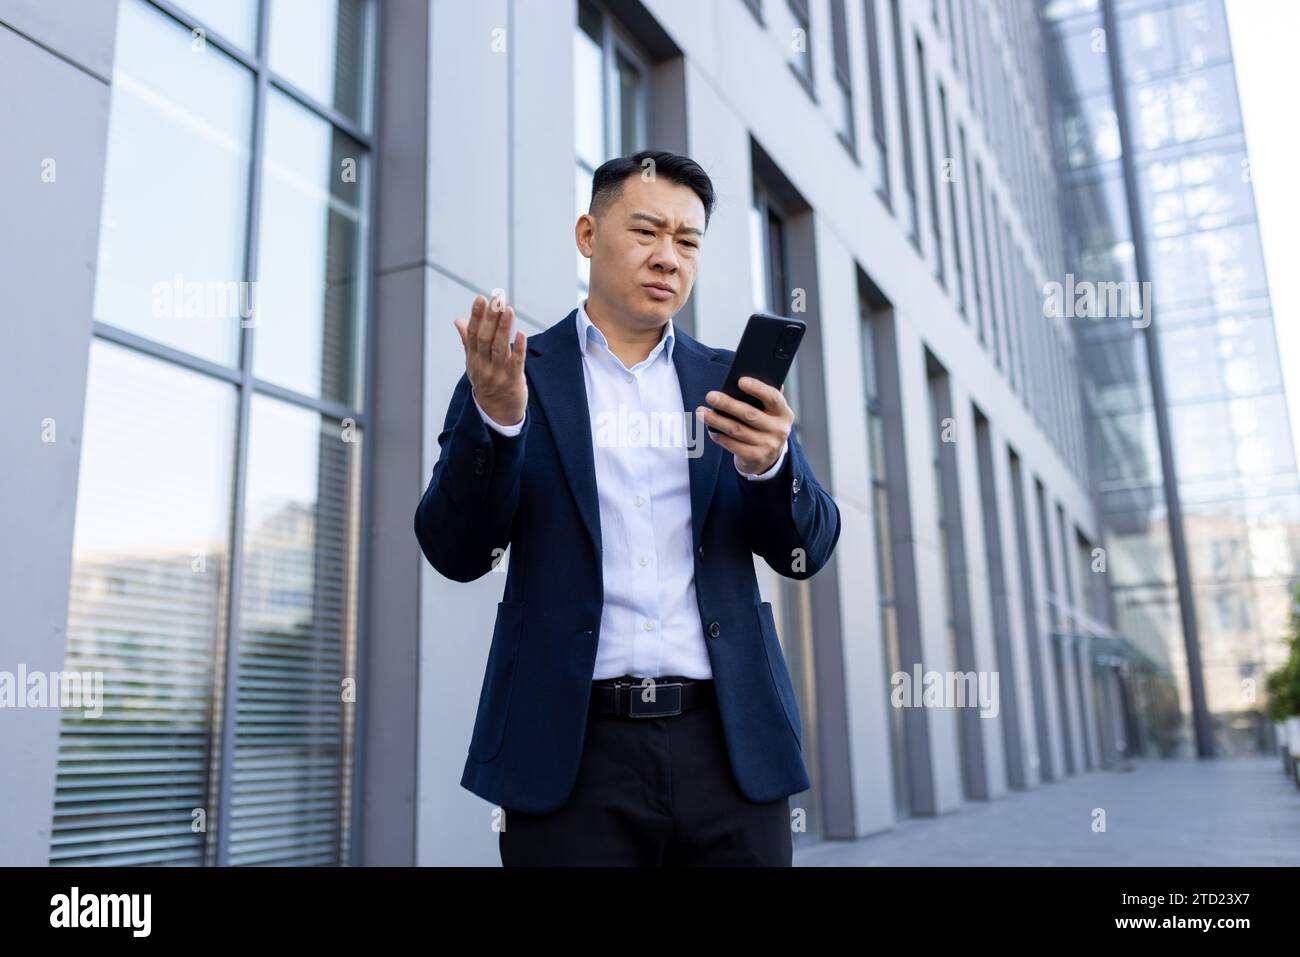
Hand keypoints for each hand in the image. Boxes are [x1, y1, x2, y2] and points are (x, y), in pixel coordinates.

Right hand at [454, 294, 526, 426]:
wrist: (497, 414)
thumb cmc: (487, 382)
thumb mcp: (474, 362)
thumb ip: (468, 340)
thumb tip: (458, 320)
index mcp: (473, 358)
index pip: (473, 334)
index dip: (476, 315)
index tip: (480, 298)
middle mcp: (483, 365)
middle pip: (485, 338)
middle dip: (491, 317)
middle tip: (497, 298)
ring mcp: (498, 374)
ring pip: (499, 348)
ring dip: (504, 328)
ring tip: (508, 309)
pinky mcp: (513, 381)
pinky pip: (516, 363)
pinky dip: (518, 348)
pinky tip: (522, 334)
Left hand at [697, 377, 792, 474]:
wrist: (770, 457)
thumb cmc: (766, 425)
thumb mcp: (772, 412)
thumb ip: (763, 397)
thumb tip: (744, 379)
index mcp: (784, 413)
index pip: (773, 397)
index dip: (758, 388)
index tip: (740, 381)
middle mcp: (779, 430)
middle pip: (750, 414)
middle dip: (728, 404)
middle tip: (710, 396)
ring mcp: (768, 446)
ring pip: (736, 430)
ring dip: (716, 420)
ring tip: (701, 412)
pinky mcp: (755, 457)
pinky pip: (733, 445)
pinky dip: (719, 436)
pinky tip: (710, 429)